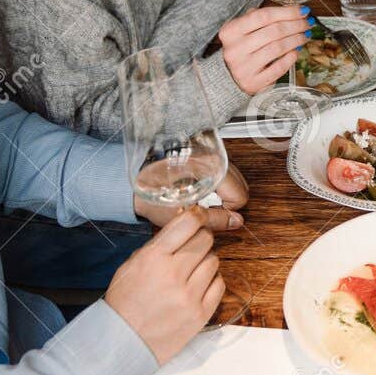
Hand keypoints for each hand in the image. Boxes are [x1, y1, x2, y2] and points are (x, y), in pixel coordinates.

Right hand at [105, 210, 223, 364]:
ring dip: (205, 262)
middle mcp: (174, 274)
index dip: (197, 216)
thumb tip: (184, 226)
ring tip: (190, 272)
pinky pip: (219, 284)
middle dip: (200, 239)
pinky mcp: (201, 314)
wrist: (122, 341)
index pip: (188, 223)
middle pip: (205, 240)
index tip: (198, 216)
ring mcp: (190, 296)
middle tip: (191, 248)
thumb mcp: (132, 264)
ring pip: (214, 261)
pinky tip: (197, 286)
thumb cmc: (125, 301)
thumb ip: (159, 245)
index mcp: (154, 258)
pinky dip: (211, 282)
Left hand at [134, 164, 248, 231]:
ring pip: (233, 177)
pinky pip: (222, 170)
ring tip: (201, 198)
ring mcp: (209, 153)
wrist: (135, 183)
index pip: (240, 195)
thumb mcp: (186, 215)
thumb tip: (236, 221)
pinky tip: (199, 188)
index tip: (210, 213)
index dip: (227, 210)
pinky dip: (216, 182)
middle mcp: (213, 157)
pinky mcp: (203, 153)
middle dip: (226, 199)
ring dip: (222, 191)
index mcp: (211, 170)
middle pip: (239, 184)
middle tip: (206, 207)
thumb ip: (216, 219)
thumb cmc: (155, 197)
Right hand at [218, 4, 311, 94]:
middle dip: (296, 25)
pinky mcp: (252, 82)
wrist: (229, 77)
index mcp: (230, 31)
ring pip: (277, 48)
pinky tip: (296, 51)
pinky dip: (290, 58)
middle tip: (307, 23)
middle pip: (273, 31)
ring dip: (296, 40)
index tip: (302, 10)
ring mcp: (243, 67)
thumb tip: (294, 11)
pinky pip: (278, 68)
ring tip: (304, 36)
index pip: (263, 16)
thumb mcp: (243, 30)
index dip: (287, 12)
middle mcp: (234, 49)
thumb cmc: (242, 48)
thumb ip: (261, 18)